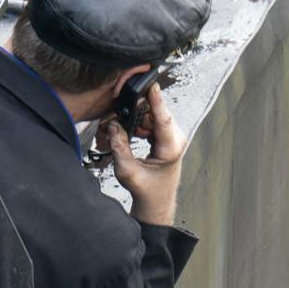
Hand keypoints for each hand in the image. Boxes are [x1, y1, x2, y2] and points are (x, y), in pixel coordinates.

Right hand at [108, 81, 185, 226]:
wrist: (156, 201)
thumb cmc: (147, 190)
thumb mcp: (127, 172)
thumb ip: (119, 147)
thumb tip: (113, 125)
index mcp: (171, 149)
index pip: (164, 119)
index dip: (157, 101)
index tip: (152, 86)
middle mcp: (175, 140)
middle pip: (155, 114)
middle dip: (135, 112)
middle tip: (116, 117)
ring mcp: (172, 137)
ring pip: (152, 116)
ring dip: (135, 119)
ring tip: (118, 128)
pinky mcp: (166, 136)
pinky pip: (151, 121)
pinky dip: (138, 124)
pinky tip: (128, 133)